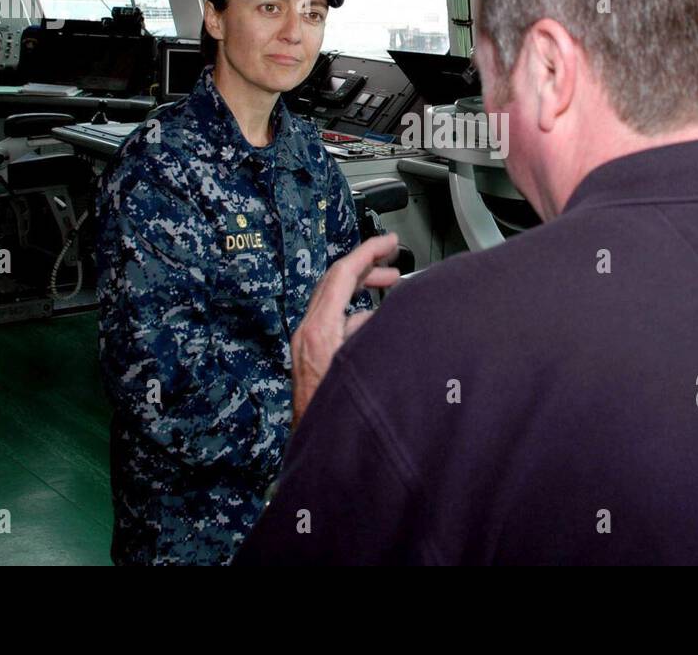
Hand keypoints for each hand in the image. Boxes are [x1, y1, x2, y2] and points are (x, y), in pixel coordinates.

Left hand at [292, 233, 400, 425]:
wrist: (321, 455)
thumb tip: (389, 310)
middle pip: (335, 282)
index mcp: (319, 330)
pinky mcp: (311, 357)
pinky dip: (356, 310)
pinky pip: (333, 320)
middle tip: (391, 261)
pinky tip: (375, 322)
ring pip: (334, 300)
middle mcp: (307, 333)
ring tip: (387, 285)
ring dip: (362, 288)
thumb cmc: (340, 416)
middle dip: (366, 267)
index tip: (387, 241)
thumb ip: (377, 333)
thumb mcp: (367, 367)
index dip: (367, 252)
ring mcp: (307, 345)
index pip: (342, 275)